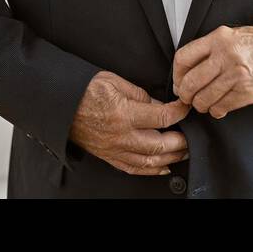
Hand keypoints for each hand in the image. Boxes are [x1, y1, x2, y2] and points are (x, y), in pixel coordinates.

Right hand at [69, 71, 190, 175]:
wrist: (61, 105)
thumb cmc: (85, 90)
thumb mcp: (115, 81)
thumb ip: (141, 94)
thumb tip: (159, 104)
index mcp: (124, 114)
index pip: (162, 117)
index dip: (179, 112)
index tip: (186, 107)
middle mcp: (121, 135)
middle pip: (160, 145)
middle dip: (181, 141)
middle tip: (190, 135)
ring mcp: (115, 149)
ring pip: (149, 161)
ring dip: (171, 158)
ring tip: (183, 151)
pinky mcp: (109, 156)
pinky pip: (133, 168)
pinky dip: (151, 170)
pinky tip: (163, 166)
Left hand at [172, 26, 252, 118]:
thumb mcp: (233, 35)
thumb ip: (210, 48)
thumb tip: (186, 71)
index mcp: (219, 38)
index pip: (183, 58)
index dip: (176, 74)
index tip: (179, 81)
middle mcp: (226, 55)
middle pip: (190, 83)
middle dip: (185, 95)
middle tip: (188, 97)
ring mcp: (237, 75)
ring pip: (203, 99)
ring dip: (200, 105)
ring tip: (204, 102)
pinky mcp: (247, 92)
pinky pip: (220, 107)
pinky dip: (216, 110)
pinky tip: (219, 106)